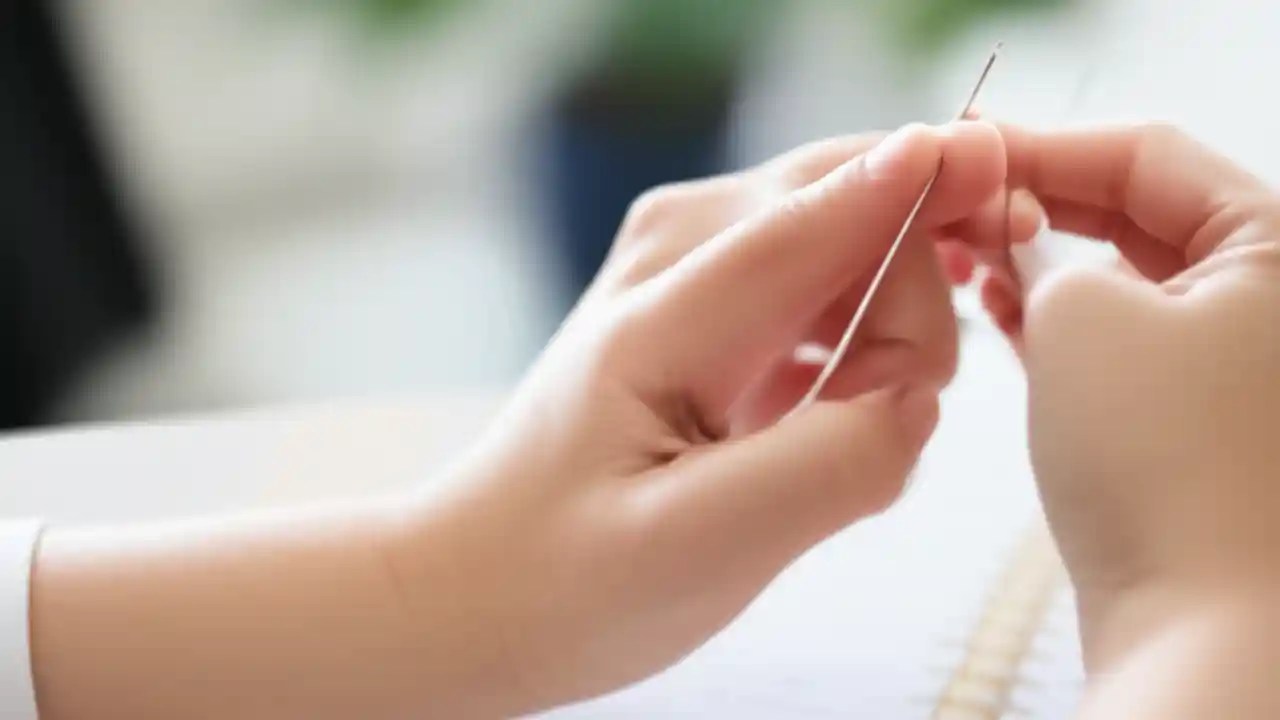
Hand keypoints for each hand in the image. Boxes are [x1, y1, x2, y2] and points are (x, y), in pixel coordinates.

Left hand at [389, 122, 1006, 714]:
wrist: (488, 583)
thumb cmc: (571, 577)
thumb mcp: (700, 549)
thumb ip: (829, 466)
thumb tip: (919, 396)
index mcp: (665, 311)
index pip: (816, 216)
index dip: (919, 183)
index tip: (999, 166)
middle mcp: (679, 251)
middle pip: (854, 204)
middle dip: (914, 298)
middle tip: (886, 415)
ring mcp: (697, 264)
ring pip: (855, 238)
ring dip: (886, 332)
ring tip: (829, 430)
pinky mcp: (717, 295)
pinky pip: (834, 274)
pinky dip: (859, 339)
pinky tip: (820, 409)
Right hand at [962, 124, 1279, 677]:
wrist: (1198, 623)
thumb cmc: (1162, 462)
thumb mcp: (1083, 317)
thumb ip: (1041, 247)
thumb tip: (1017, 225)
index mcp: (1276, 246)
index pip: (1148, 154)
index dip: (1045, 144)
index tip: (964, 152)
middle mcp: (1266, 297)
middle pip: (1137, 213)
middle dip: (1039, 205)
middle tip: (953, 208)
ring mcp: (1231, 360)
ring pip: (1121, 278)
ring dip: (1040, 262)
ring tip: (963, 259)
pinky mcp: (1190, 415)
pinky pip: (1117, 338)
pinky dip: (1056, 319)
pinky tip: (997, 310)